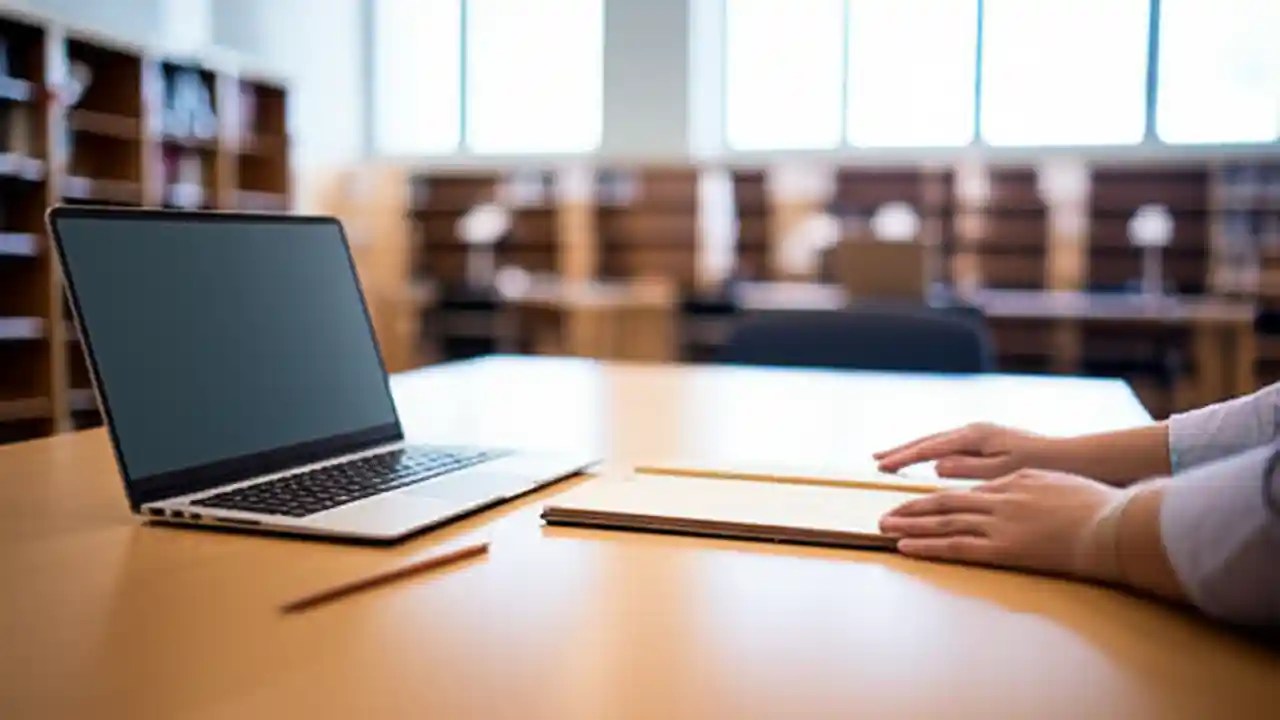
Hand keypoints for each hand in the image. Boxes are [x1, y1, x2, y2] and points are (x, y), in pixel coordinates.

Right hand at [874, 423, 1055, 478]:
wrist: (1074, 457)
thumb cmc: (1041, 466)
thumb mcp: (1004, 471)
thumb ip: (969, 468)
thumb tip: (936, 464)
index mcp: (976, 436)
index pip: (930, 447)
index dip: (904, 458)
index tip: (881, 467)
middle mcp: (975, 431)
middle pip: (930, 440)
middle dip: (903, 450)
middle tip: (876, 459)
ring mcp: (982, 435)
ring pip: (939, 442)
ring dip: (916, 450)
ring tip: (895, 458)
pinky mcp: (990, 443)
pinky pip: (951, 447)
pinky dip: (933, 452)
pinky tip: (930, 460)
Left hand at [878, 469, 1124, 582]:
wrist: (1114, 526)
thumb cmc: (1100, 509)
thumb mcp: (1060, 486)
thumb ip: (1035, 487)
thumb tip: (1023, 493)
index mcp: (1015, 479)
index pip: (971, 489)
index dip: (944, 495)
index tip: (926, 501)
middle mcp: (1001, 497)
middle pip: (946, 500)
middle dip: (913, 505)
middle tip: (888, 508)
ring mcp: (999, 522)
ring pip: (943, 521)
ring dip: (910, 523)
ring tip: (884, 525)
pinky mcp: (1003, 548)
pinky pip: (956, 546)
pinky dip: (927, 545)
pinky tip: (905, 545)